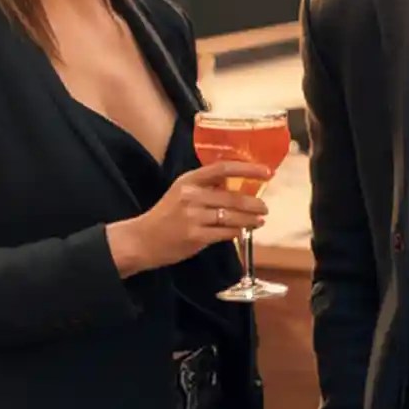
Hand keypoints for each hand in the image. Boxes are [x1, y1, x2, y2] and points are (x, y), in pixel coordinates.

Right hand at [107, 161, 271, 276]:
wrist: (142, 240)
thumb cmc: (166, 215)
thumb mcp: (182, 192)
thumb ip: (206, 187)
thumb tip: (237, 184)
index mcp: (189, 180)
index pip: (223, 168)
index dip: (248, 169)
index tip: (267, 172)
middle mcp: (191, 196)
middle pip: (232, 197)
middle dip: (254, 203)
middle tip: (265, 207)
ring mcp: (192, 217)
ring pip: (231, 216)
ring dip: (250, 219)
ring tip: (260, 220)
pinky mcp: (195, 237)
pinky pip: (225, 233)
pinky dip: (237, 232)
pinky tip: (243, 231)